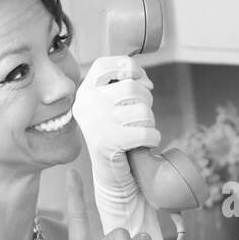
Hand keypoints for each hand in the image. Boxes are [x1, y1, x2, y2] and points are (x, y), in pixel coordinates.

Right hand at [71, 56, 159, 197]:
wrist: (110, 175)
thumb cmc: (118, 136)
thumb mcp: (113, 106)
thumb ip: (123, 85)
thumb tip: (145, 81)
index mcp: (85, 92)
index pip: (107, 64)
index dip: (130, 67)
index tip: (140, 80)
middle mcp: (86, 104)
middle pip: (132, 86)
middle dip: (146, 101)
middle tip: (140, 117)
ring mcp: (96, 123)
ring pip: (143, 110)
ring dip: (150, 123)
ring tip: (139, 132)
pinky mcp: (109, 143)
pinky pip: (147, 133)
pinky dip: (153, 139)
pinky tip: (145, 144)